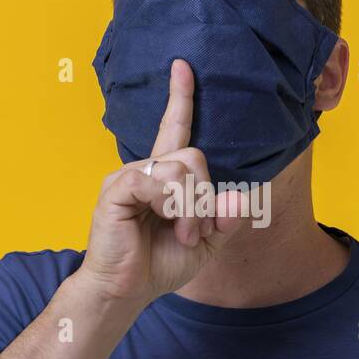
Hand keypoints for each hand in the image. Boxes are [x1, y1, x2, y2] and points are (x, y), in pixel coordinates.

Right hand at [77, 59, 246, 307]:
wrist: (126, 291)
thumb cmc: (159, 264)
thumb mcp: (206, 243)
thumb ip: (225, 219)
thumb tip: (240, 198)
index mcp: (164, 177)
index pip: (175, 129)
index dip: (181, 98)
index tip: (183, 67)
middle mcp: (145, 169)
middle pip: (195, 156)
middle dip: (206, 197)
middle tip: (197, 231)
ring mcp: (129, 176)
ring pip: (182, 169)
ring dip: (193, 208)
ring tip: (184, 234)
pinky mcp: (118, 189)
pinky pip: (159, 181)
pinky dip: (174, 206)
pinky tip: (168, 224)